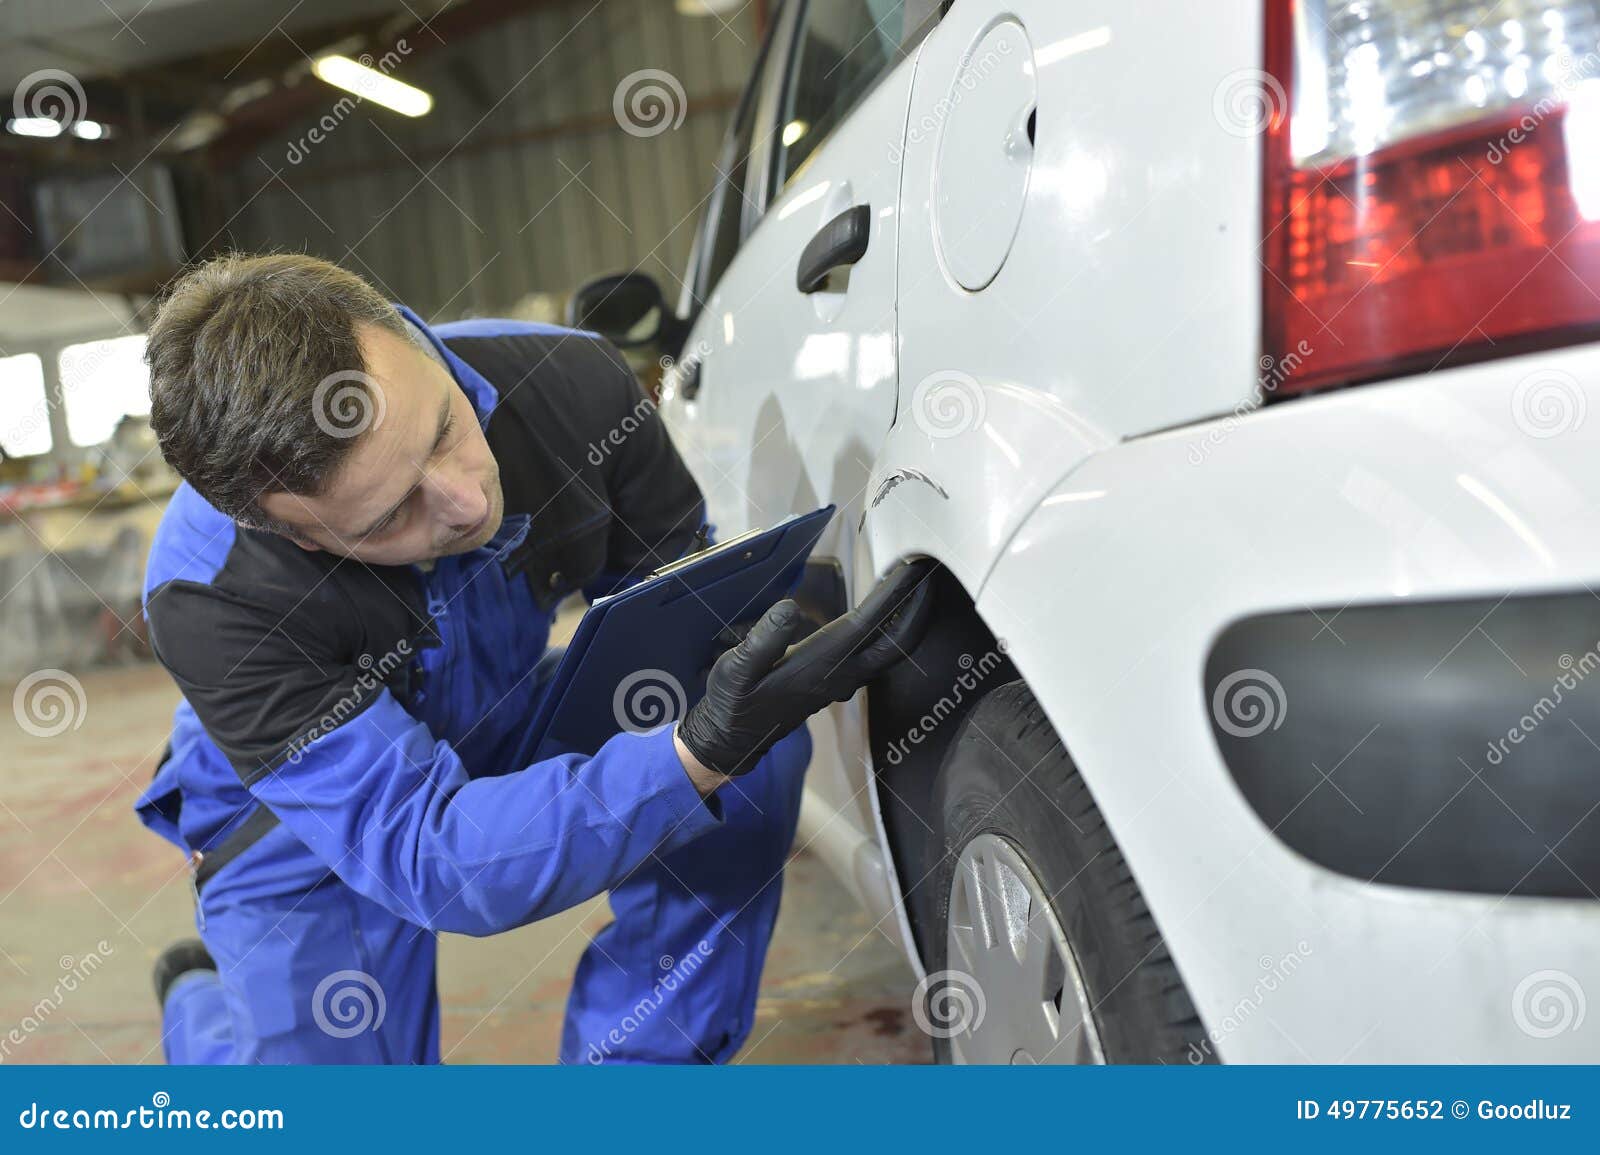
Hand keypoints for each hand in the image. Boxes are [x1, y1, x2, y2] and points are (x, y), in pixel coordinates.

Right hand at [677, 559, 934, 776]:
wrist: (733, 739)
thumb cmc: (732, 703)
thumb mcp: (735, 670)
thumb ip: (762, 641)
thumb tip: (789, 608)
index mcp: (820, 666)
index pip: (866, 626)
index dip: (891, 597)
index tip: (910, 571)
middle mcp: (839, 675)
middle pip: (894, 642)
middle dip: (916, 607)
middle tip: (928, 574)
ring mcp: (841, 681)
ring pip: (888, 650)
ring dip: (905, 619)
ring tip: (913, 588)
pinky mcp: (837, 681)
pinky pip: (875, 654)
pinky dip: (889, 631)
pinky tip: (886, 615)